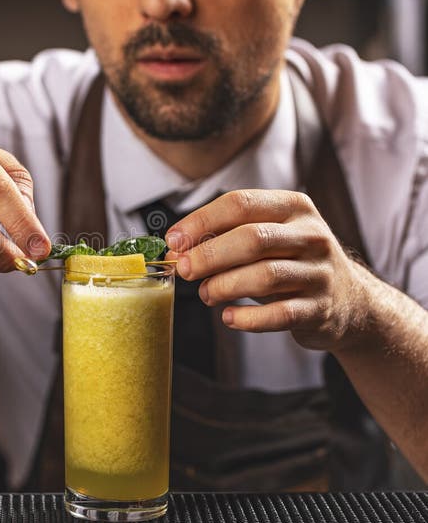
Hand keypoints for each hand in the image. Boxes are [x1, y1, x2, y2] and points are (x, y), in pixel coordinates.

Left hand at [165, 189, 368, 351]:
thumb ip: (226, 237)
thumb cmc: (292, 263)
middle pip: (252, 237)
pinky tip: (229, 317)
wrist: (348, 300)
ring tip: (206, 294)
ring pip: (265, 275)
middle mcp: (311, 235)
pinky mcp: (320, 309)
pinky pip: (279, 314)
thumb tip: (177, 248)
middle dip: (209, 254)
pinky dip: (248, 318)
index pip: (240, 203)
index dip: (201, 222)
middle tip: (184, 269)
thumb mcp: (268, 238)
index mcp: (293, 207)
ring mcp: (319, 272)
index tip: (174, 241)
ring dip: (224, 286)